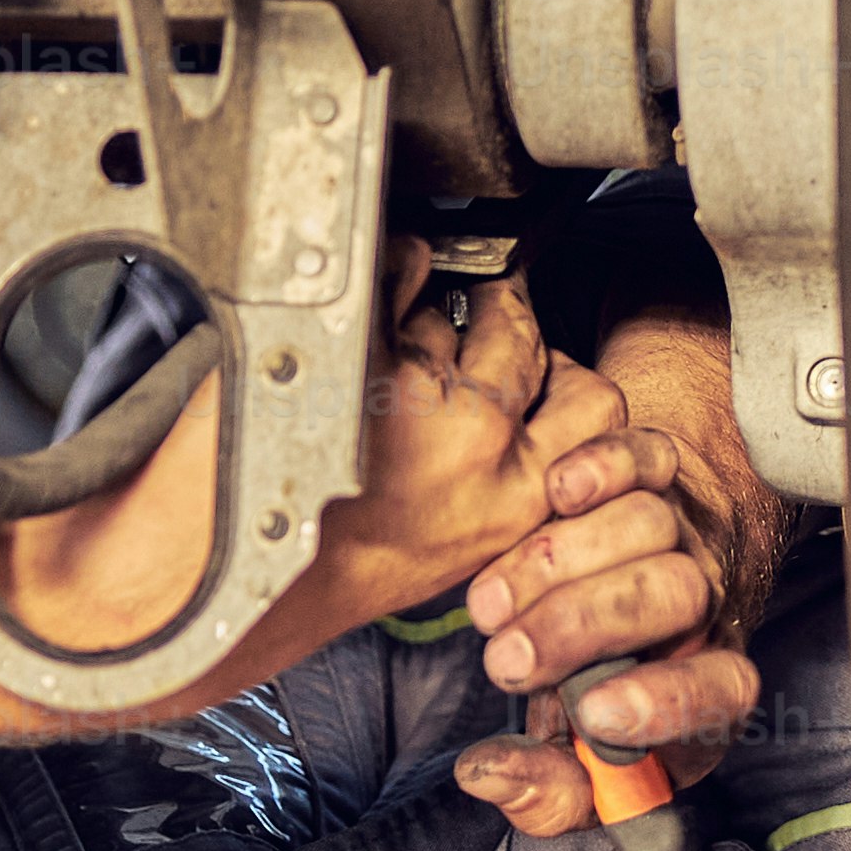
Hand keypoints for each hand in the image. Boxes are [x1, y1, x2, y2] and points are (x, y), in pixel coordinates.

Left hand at [301, 251, 623, 630]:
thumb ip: (509, 483)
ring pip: (463, 319)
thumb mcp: (465, 544)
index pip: (591, 405)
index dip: (562, 375)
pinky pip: (401, 289)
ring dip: (442, 313)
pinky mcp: (364, 361)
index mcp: (520, 497)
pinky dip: (395, 277)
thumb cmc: (346, 566)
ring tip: (408, 330)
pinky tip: (383, 290)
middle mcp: (482, 439)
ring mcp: (422, 394)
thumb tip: (528, 422)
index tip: (542, 365)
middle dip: (511, 322)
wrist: (259, 573)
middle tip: (491, 314)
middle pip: (534, 346)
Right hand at [448, 420, 763, 838]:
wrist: (619, 573)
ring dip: (556, 565)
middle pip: (677, 595)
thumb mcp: (576, 754)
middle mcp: (706, 604)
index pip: (722, 692)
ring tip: (490, 605)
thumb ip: (546, 789)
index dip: (668, 702)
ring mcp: (684, 528)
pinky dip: (600, 467)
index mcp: (703, 686)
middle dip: (583, 627)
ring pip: (648, 525)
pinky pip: (643, 455)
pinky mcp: (656, 467)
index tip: (597, 714)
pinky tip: (555, 496)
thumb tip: (491, 776)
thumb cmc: (594, 675)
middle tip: (510, 659)